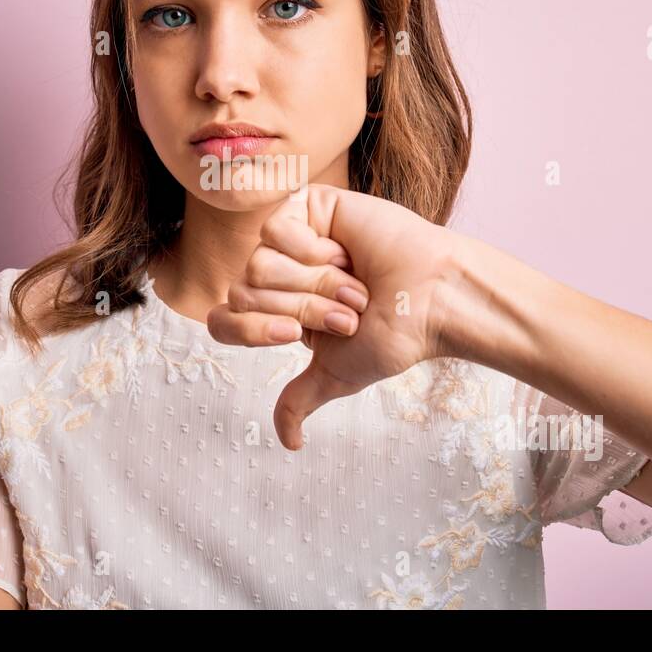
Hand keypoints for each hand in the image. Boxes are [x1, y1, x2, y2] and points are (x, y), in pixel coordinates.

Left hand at [207, 183, 456, 449]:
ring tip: (353, 283)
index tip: (296, 337)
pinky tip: (344, 251)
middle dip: (301, 309)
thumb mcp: (337, 374)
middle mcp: (277, 275)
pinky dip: (313, 248)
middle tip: (346, 309)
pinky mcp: (304, 208)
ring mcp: (289, 240)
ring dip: (314, 282)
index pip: (223, 321)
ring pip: (259, 264)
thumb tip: (288, 443)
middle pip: (243, 294)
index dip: (252, 331)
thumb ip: (299, 400)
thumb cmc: (393, 334)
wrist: (429, 299)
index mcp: (276, 311)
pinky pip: (276, 230)